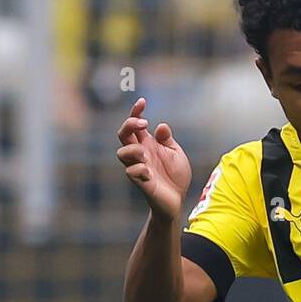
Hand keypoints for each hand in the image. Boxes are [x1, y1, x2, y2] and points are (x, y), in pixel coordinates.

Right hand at [116, 96, 191, 220]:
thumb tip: (161, 126)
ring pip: (122, 152)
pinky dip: (139, 169)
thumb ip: (167, 140)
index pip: (135, 125)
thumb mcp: (176, 154)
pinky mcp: (140, 182)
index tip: (142, 101)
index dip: (135, 111)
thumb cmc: (176, 176)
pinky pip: (131, 172)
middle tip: (144, 124)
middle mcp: (139, 154)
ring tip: (146, 155)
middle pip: (122, 134)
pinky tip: (150, 174)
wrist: (178, 200)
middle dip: (129, 125)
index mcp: (147, 144)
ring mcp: (138, 167)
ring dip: (133, 149)